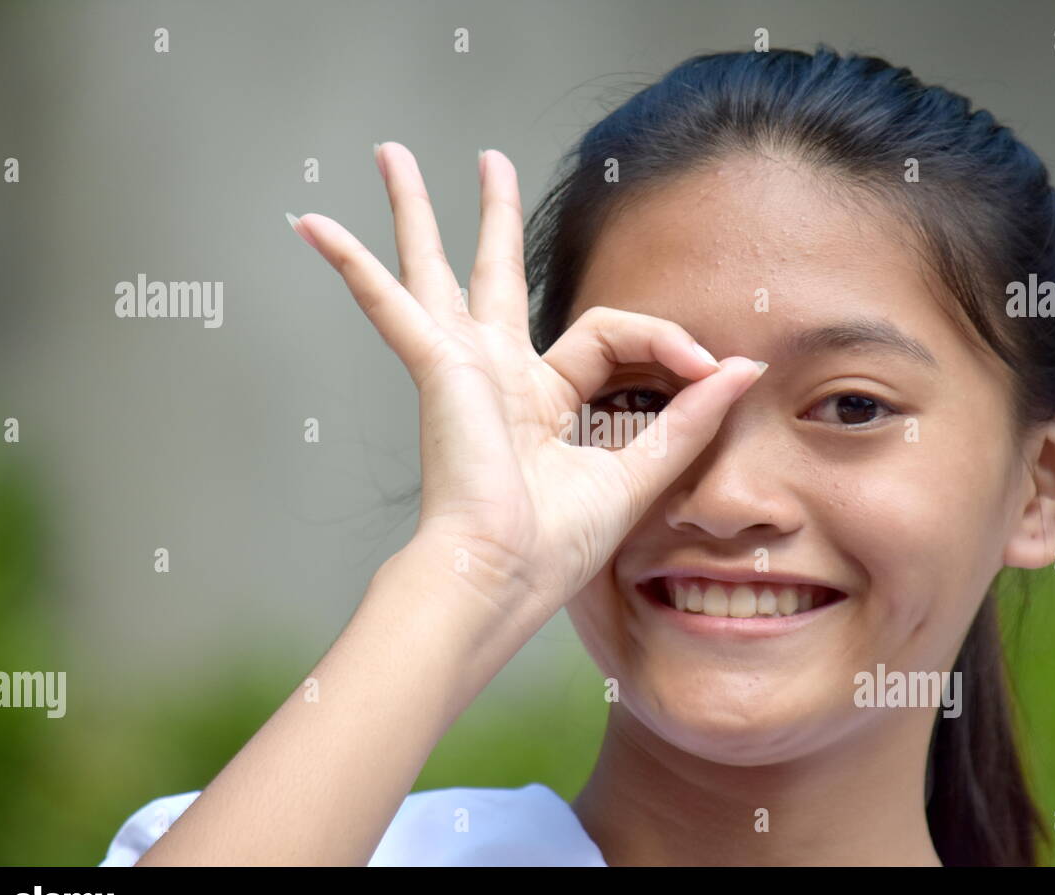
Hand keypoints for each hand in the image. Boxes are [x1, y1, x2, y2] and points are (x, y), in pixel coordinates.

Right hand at [287, 143, 764, 619]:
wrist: (500, 577)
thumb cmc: (555, 548)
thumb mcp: (639, 472)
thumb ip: (689, 416)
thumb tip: (742, 368)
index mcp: (541, 401)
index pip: (605, 335)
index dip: (663, 339)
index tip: (710, 365)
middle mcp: (495, 376)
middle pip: (495, 277)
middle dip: (493, 219)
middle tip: (489, 163)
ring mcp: (459, 368)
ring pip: (433, 270)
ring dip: (414, 212)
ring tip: (392, 156)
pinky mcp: (437, 368)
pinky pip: (389, 304)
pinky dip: (352, 265)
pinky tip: (312, 225)